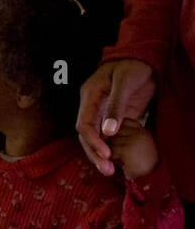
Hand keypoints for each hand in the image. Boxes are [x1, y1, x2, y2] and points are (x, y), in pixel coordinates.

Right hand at [76, 59, 155, 176]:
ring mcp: (101, 112)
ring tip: (110, 171)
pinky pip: (107, 135)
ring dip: (100, 154)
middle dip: (94, 153)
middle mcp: (92, 106)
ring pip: (95, 137)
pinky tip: (116, 161)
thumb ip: (116, 106)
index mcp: (90, 95)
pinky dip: (109, 149)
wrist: (143, 58)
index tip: (105, 154)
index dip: (93, 141)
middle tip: (107, 170)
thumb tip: (108, 132)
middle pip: (86, 135)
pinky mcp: (112, 116)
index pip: (84, 123)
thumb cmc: (133, 65)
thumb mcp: (125, 82)